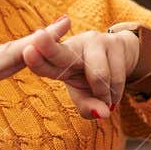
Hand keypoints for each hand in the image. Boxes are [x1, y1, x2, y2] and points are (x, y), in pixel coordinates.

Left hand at [22, 25, 141, 118]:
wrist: (122, 55)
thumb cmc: (94, 78)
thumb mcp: (87, 96)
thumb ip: (88, 106)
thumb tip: (103, 113)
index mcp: (59, 63)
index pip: (45, 65)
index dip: (36, 60)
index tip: (27, 51)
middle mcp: (73, 48)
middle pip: (59, 53)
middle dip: (48, 47)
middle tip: (38, 36)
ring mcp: (93, 41)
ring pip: (98, 76)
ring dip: (104, 95)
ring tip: (104, 99)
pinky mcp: (114, 42)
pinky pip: (116, 77)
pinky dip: (116, 93)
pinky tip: (113, 92)